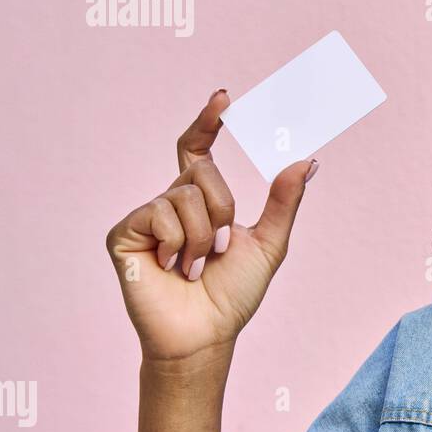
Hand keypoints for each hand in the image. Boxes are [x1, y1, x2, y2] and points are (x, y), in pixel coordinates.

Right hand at [105, 90, 318, 362]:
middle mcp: (170, 202)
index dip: (208, 121)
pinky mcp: (124, 234)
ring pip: (184, 196)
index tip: (224, 97)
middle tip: (219, 249)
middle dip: (223, 211)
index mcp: (201, 200)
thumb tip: (307, 159)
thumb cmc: (233, 294)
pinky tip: (169, 267)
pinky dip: (177, 243)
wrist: (205, 334)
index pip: (198, 149)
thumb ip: (284, 200)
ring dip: (202, 237)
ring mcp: (145, 217)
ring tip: (194, 266)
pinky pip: (159, 214)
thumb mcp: (269, 242)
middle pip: (203, 173)